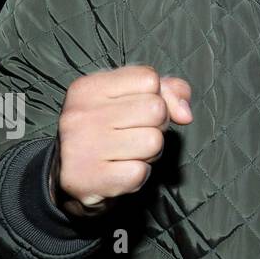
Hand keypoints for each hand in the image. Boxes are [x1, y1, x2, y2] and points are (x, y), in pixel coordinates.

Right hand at [54, 66, 192, 217]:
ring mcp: (81, 147)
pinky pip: (140, 172)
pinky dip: (138, 175)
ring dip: (150, 152)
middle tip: (133, 135)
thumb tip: (186, 115)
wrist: (73, 178)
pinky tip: (118, 172)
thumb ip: (168, 92)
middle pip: (156, 110)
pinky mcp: (88, 179)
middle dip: (156, 125)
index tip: (135, 110)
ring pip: (154, 142)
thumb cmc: (110, 129)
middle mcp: (80, 114)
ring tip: (126, 153)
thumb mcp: (133, 98)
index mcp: (88, 87)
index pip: (150, 79)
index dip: (155, 96)